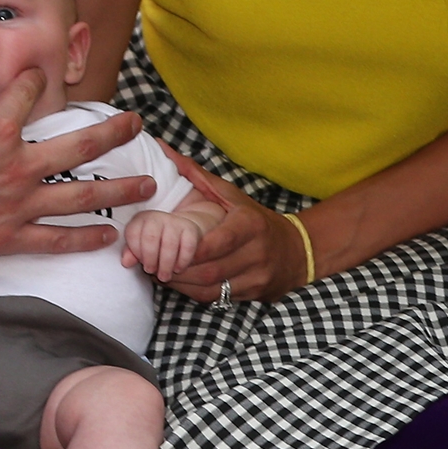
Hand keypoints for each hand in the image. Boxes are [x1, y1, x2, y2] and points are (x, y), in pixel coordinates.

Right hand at [0, 68, 154, 269]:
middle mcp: (14, 165)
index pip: (26, 95)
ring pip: (82, 196)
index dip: (33, 82)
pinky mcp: (7, 238)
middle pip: (79, 146)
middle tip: (137, 125)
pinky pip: (56, 240)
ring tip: (148, 185)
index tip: (39, 77)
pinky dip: (84, 240)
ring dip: (119, 189)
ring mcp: (16, 204)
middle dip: (114, 133)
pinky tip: (108, 237)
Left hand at [122, 210, 200, 282]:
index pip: (133, 233)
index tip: (140, 263)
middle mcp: (157, 217)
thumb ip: (131, 253)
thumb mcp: (140, 245)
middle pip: (150, 238)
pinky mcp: (191, 229)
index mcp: (140, 219)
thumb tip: (126, 262)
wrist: (182, 228)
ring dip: (166, 264)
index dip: (136, 252)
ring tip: (164, 276)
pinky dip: (182, 261)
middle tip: (152, 271)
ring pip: (169, 244)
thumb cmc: (157, 241)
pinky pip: (187, 246)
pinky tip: (178, 269)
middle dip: (150, 259)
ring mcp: (175, 221)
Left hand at [146, 143, 306, 302]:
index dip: (192, 250)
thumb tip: (162, 149)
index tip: (167, 247)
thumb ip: (195, 175)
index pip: (221, 241)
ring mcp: (257, 277)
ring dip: (181, 284)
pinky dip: (192, 292)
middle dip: (178, 269)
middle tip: (151, 262)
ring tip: (157, 272)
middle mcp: (257, 252)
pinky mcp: (253, 294)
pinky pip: (217, 298)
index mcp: (251, 224)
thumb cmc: (253, 218)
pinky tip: (177, 282)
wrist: (296, 250)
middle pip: (211, 269)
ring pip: (212, 288)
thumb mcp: (230, 194)